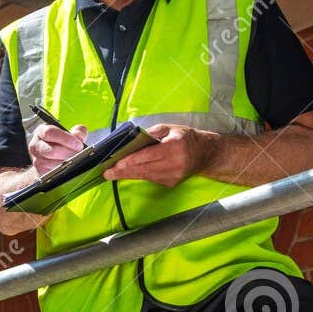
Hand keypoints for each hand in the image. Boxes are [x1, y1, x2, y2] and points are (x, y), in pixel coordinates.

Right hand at [29, 121, 87, 176]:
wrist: (49, 158)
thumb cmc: (59, 145)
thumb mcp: (69, 135)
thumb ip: (77, 132)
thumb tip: (80, 135)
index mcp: (41, 132)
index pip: (50, 132)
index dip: (65, 139)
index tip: (78, 144)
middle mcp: (35, 145)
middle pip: (51, 151)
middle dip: (69, 153)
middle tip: (79, 153)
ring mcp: (36, 159)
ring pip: (53, 163)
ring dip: (68, 163)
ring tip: (75, 160)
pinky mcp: (39, 172)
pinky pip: (53, 173)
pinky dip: (63, 170)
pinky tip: (68, 167)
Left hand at [102, 123, 216, 186]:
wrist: (205, 154)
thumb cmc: (185, 138)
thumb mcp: (169, 128)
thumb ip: (150, 133)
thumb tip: (131, 140)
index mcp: (174, 147)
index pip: (148, 156)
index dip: (131, 160)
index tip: (116, 163)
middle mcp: (175, 163)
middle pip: (144, 169)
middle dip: (123, 172)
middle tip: (107, 173)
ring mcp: (173, 175)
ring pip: (146, 176)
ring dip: (128, 175)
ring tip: (113, 174)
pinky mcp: (172, 183)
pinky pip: (151, 179)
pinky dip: (139, 175)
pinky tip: (128, 173)